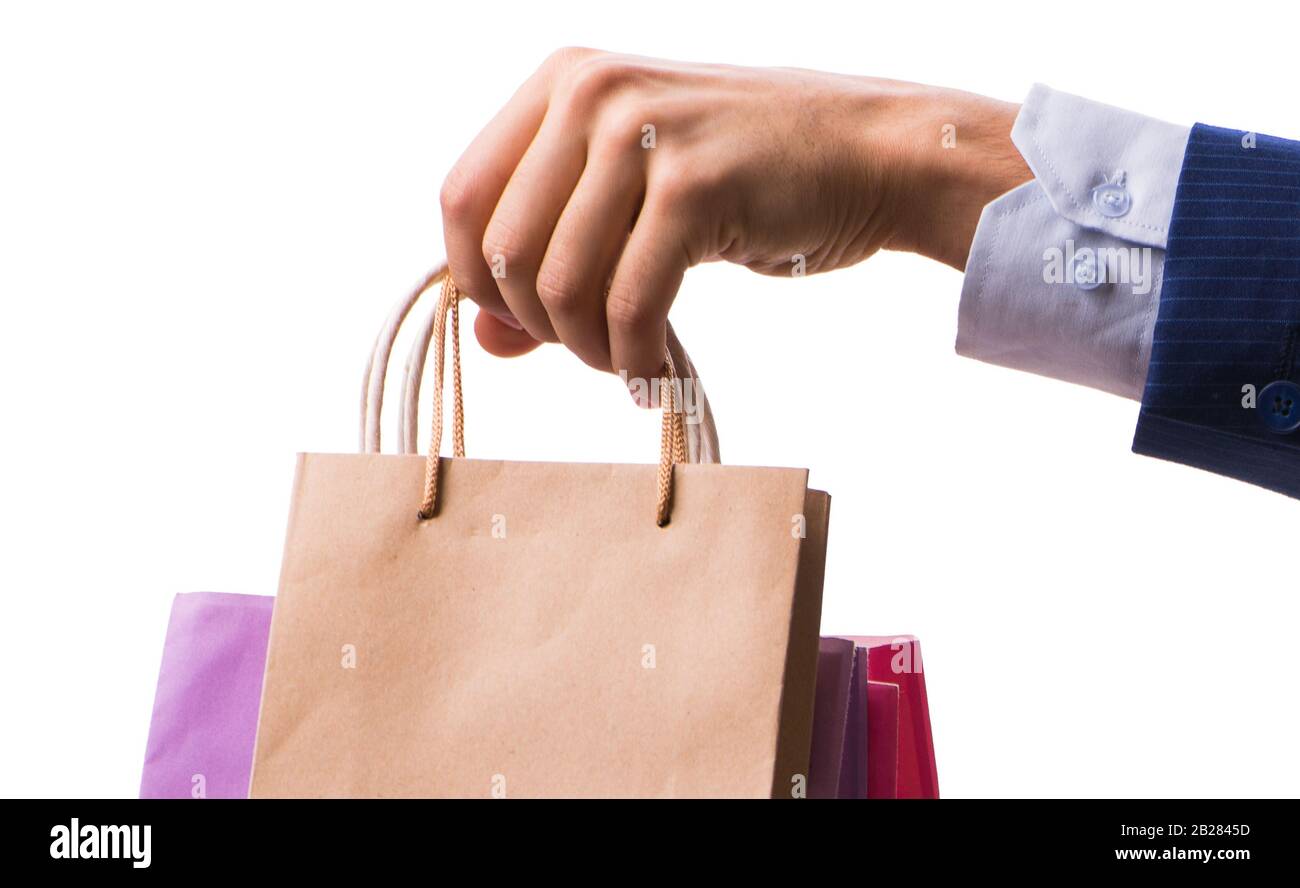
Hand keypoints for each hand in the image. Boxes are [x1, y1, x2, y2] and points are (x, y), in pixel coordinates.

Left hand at [441, 48, 1029, 383]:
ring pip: (561, 285)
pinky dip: (638, 359)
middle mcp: (590, 93)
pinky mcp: (695, 185)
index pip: (460, 200)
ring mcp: (643, 132)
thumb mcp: (633, 202)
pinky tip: (661, 374)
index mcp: (561, 83)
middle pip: (502, 252)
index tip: (530, 323)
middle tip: (595, 350)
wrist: (869, 153)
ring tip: (631, 364)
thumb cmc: (747, 180)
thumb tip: (485, 341)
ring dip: (591, 352)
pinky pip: (629, 305)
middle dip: (542, 326)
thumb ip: (551, 257)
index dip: (478, 282)